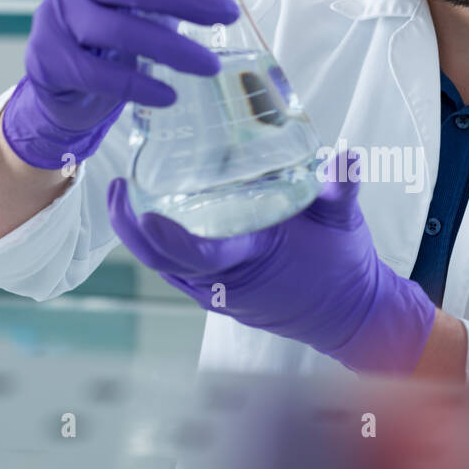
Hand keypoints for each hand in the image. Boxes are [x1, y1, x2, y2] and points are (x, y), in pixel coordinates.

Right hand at [1, 0, 238, 167]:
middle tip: (230, 15)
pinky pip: (99, 75)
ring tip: (211, 66)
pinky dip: (139, 86)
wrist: (59, 81)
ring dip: (173, 49)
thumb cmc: (107, 28)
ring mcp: (56, 21)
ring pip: (120, 31)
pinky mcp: (49, 62)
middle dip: (188, 0)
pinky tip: (170, 95)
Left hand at [107, 154, 437, 374]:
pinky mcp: (220, 293)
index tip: (142, 209)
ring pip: (165, 265)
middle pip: (163, 260)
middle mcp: (228, 281)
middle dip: (131, 226)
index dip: (163, 235)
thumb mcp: (345, 222)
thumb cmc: (345, 268)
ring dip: (138, 235)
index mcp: (253, 260)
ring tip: (123, 194)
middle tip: (117, 185)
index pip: (196, 254)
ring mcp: (220, 292)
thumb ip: (340, 186)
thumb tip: (347, 153)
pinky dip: (158, 246)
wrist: (350, 315)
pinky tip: (149, 217)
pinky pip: (178, 270)